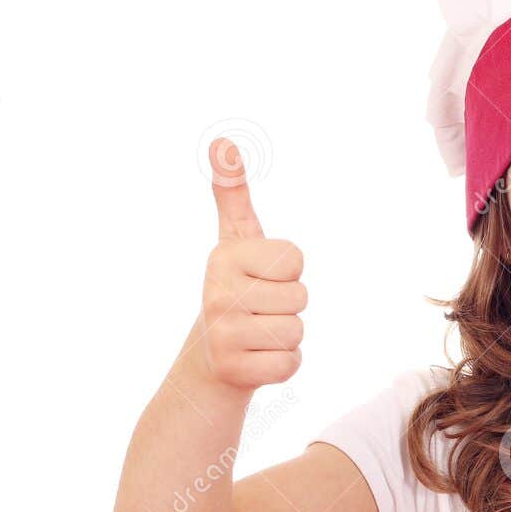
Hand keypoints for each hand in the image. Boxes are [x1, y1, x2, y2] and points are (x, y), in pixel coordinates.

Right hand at [197, 138, 306, 389]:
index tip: (260, 277)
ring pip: (298, 330)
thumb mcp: (236, 240)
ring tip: (256, 334)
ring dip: (286, 336)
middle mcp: (217, 293)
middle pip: (300, 296)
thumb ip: (232, 193)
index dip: (287, 271)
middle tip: (258, 310)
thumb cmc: (235, 290)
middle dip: (288, 305)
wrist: (209, 359)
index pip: (295, 259)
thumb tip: (222, 142)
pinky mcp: (234, 370)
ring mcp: (223, 333)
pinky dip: (282, 364)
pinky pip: (291, 363)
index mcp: (224, 257)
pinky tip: (256, 359)